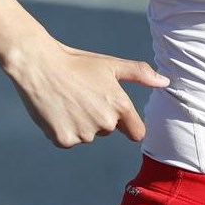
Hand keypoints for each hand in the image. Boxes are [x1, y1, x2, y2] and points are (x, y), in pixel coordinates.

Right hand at [0, 40, 168, 147]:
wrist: (38, 66)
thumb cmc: (77, 63)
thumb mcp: (111, 65)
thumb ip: (141, 74)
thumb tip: (165, 82)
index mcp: (120, 106)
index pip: (136, 132)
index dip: (128, 125)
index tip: (118, 117)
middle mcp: (105, 123)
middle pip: (108, 130)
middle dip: (99, 117)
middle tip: (82, 96)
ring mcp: (83, 133)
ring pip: (87, 135)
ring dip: (80, 123)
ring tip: (67, 100)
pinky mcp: (63, 140)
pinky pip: (68, 140)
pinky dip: (62, 129)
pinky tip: (56, 110)